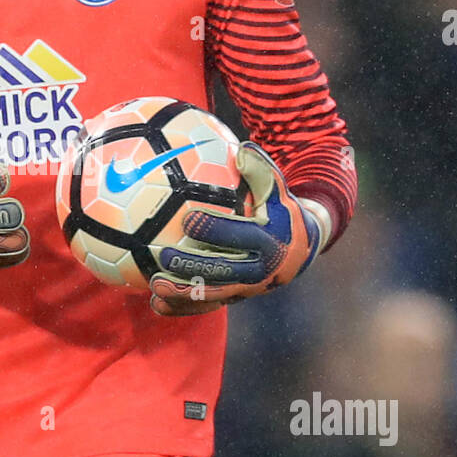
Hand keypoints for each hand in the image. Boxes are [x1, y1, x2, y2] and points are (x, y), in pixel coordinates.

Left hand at [149, 141, 326, 310]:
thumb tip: (242, 149)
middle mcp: (258, 270)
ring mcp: (245, 289)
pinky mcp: (234, 300)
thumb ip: (261, 171)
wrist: (300, 250)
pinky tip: (156, 304)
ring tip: (155, 286)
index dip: (213, 229)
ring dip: (183, 295)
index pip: (238, 236)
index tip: (187, 219)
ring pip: (212, 296)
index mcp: (268, 240)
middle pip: (222, 271)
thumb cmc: (280, 211)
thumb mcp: (278, 191)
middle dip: (192, 266)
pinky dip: (182, 308)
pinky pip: (206, 307)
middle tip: (163, 256)